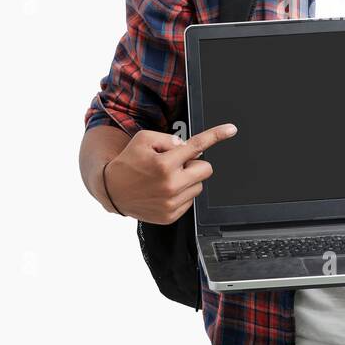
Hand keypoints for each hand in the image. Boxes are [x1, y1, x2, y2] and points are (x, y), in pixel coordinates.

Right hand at [102, 123, 236, 222]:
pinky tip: (165, 191)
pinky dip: (182, 194)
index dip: (217, 135)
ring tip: (167, 178)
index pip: (197, 146)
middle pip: (206, 169)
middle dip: (196, 164)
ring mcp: (171, 203)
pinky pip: (190, 201)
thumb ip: (170, 139)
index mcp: (165, 163)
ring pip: (199, 186)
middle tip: (178, 164)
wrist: (112, 190)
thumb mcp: (144, 139)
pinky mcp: (170, 216)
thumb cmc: (129, 162)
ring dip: (189, 180)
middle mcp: (170, 184)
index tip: (231, 129)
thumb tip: (188, 147)